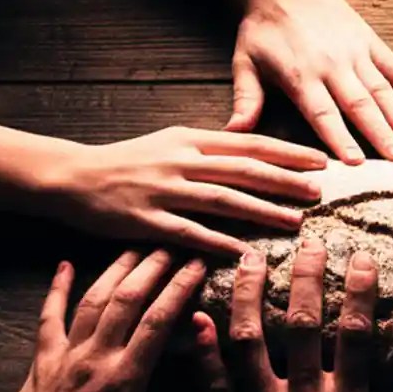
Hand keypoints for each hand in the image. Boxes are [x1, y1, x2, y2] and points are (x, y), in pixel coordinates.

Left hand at [0, 250, 208, 391]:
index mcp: (125, 379)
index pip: (158, 322)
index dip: (179, 289)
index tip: (197, 266)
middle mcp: (96, 358)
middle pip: (127, 299)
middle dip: (152, 267)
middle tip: (173, 245)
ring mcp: (66, 354)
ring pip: (93, 299)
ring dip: (116, 269)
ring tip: (137, 247)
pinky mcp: (42, 358)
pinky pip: (49, 315)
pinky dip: (57, 288)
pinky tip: (64, 264)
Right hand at [55, 127, 327, 255]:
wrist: (73, 176)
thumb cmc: (128, 161)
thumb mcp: (170, 142)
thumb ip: (209, 149)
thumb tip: (254, 155)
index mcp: (190, 139)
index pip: (249, 143)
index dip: (287, 152)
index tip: (320, 162)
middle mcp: (181, 160)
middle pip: (244, 169)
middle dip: (285, 181)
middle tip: (319, 192)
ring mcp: (163, 190)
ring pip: (223, 200)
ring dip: (262, 211)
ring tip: (295, 222)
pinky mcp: (146, 220)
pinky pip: (189, 232)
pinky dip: (218, 242)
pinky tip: (244, 253)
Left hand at [195, 240, 392, 391]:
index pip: (354, 335)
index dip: (358, 292)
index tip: (361, 256)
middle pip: (300, 326)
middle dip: (305, 278)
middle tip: (307, 243)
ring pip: (249, 343)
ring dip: (247, 296)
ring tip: (248, 259)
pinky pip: (213, 384)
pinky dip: (203, 350)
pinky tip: (196, 315)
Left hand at [227, 0, 392, 162]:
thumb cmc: (261, 30)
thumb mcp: (244, 64)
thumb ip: (245, 101)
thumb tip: (232, 135)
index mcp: (301, 75)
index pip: (323, 114)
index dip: (340, 138)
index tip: (357, 162)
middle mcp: (332, 64)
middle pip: (361, 106)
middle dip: (382, 135)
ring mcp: (355, 51)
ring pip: (382, 89)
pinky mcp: (369, 40)